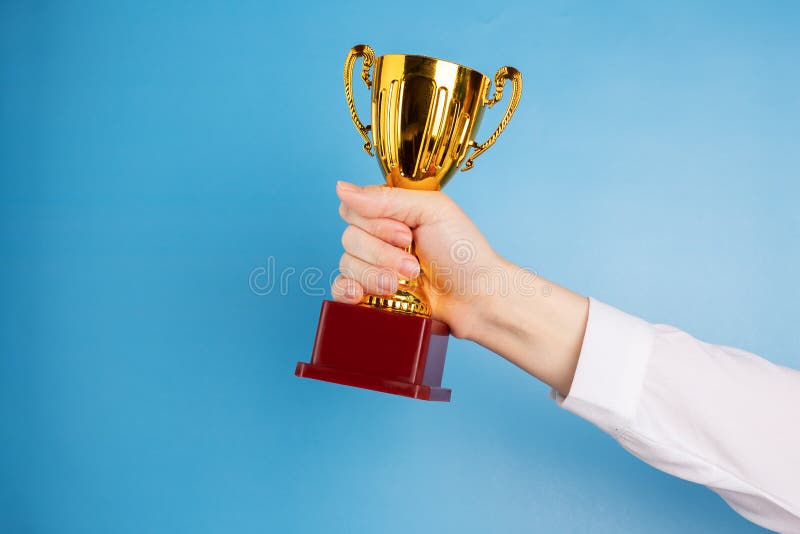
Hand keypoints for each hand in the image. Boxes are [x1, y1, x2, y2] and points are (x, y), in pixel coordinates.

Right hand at [331, 180, 588, 395]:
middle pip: (349, 238)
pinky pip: (339, 290)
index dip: (374, 223)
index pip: (354, 209)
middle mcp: (380, 239)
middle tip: (414, 263)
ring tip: (404, 285)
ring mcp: (374, 269)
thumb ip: (387, 198)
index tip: (406, 234)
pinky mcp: (371, 297)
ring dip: (375, 275)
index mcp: (392, 214)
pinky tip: (361, 296)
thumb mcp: (432, 211)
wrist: (477, 299)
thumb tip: (341, 188)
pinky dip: (347, 291)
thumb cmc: (464, 253)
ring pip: (346, 265)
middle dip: (382, 254)